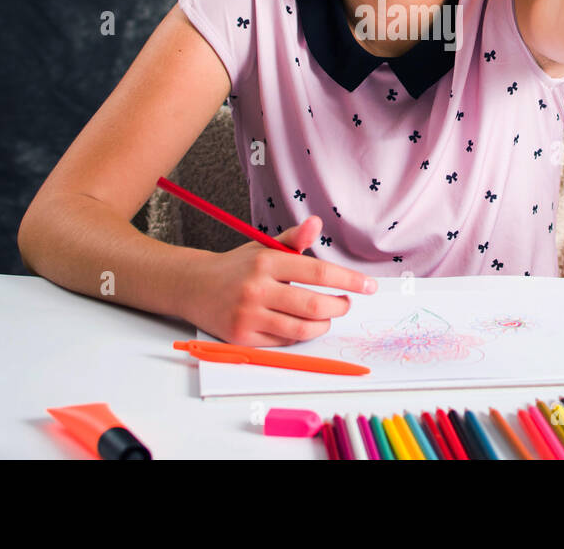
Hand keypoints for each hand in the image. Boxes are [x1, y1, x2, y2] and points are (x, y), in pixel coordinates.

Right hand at [184, 215, 377, 346]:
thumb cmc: (238, 267)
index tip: (369, 286)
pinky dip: (298, 334)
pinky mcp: (242, 337)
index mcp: (267, 261)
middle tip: (346, 304)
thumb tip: (318, 223)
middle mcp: (257, 288)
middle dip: (339, 307)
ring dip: (322, 324)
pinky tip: (300, 324)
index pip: (319, 273)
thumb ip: (294, 238)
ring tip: (326, 315)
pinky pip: (284, 341)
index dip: (349, 281)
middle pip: (314, 306)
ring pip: (302, 328)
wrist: (194, 286)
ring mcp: (248, 315)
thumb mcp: (265, 247)